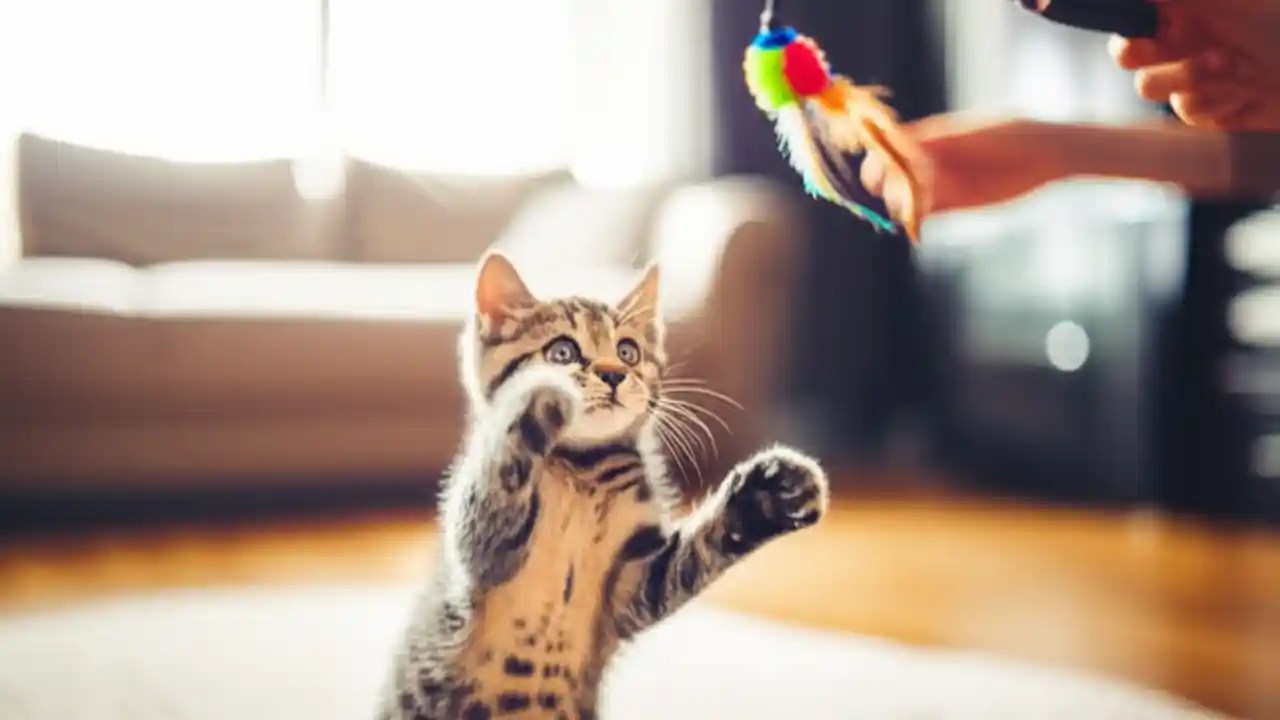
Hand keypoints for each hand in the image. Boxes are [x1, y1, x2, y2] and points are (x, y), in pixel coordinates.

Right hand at [861, 116, 1069, 221]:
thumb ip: (943, 140)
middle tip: (897, 199)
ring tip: (911, 214)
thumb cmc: (1013, 136)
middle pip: (892, 172)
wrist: (1046, 155)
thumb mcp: (978, 134)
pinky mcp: (950, 203)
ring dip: (901, 206)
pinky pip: (924, 213)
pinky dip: (916, 222)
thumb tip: (908, 143)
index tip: (878, 169)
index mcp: (931, 134)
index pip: (891, 144)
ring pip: (905, 195)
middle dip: (888, 186)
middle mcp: (929, 158)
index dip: (879, 156)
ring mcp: (938, 181)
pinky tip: (917, 229)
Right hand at [1110, 0, 1279, 129]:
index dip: (1131, 25)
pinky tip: (1249, 91)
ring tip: (1231, 67)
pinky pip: (1190, 111)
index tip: (1148, 28)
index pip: (1135, 16)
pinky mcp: (1216, 107)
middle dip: (1144, 55)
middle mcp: (1190, 37)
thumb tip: (1143, 0)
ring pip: (1155, 86)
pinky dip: (1218, 103)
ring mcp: (1201, 74)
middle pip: (1130, 53)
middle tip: (1166, 48)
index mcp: (1192, 8)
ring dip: (1190, 79)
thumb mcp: (1226, 5)